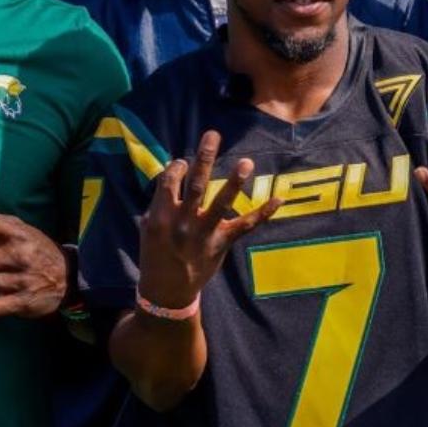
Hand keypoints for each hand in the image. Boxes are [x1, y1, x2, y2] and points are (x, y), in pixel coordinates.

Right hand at [137, 131, 280, 310]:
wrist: (167, 291)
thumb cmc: (156, 254)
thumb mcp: (148, 228)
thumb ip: (160, 204)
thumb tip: (173, 179)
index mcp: (162, 215)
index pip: (170, 179)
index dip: (178, 166)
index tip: (183, 161)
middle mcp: (184, 221)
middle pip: (196, 183)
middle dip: (205, 157)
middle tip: (213, 135)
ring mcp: (204, 232)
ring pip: (221, 203)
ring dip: (235, 182)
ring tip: (247, 162)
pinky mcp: (221, 243)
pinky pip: (245, 226)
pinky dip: (263, 213)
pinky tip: (279, 199)